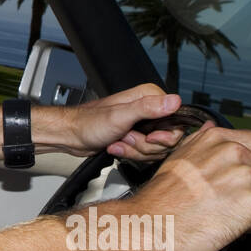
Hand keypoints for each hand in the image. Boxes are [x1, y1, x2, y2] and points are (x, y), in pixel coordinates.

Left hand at [56, 84, 188, 161]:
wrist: (72, 135)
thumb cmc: (89, 122)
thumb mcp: (121, 115)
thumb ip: (148, 108)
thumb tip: (174, 101)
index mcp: (150, 97)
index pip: (177, 122)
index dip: (164, 136)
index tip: (149, 138)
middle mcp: (149, 109)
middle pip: (167, 140)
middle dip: (145, 145)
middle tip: (126, 137)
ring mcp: (144, 124)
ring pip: (156, 149)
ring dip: (135, 150)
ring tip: (118, 140)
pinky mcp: (137, 137)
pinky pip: (145, 154)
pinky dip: (130, 154)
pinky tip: (116, 146)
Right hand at [128, 123, 250, 250]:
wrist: (153, 225)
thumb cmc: (161, 199)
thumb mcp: (180, 157)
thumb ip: (205, 143)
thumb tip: (213, 132)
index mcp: (218, 139)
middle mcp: (234, 152)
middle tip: (240, 202)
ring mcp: (246, 177)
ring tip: (235, 216)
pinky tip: (238, 227)